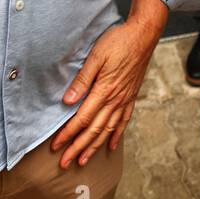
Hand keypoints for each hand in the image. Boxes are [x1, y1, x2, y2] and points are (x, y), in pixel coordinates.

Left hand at [52, 20, 157, 168]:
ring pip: (108, 130)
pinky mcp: (131, 96)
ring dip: (94, 147)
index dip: (68, 134)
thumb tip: (68, 101)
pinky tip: (111, 145)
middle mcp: (115, 100)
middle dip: (77, 148)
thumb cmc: (118, 42)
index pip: (82, 119)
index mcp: (104, 91)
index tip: (55, 146)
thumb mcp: (96, 56)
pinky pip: (124, 121)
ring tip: (83, 160)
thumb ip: (82, 80)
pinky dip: (116, 135)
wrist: (144, 35)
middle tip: (64, 163)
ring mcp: (125, 100)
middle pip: (93, 130)